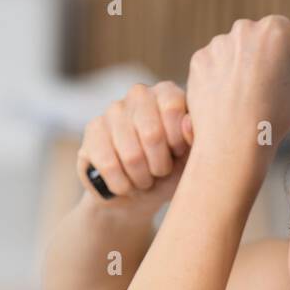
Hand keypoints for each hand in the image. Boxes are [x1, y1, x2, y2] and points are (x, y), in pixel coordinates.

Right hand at [77, 81, 193, 211]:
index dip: (177, 142)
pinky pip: (109, 165)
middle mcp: (139, 95)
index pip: (172, 107)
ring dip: (142, 179)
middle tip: (160, 173)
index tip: (178, 155)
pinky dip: (122, 185)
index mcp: (168, 94)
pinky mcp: (92, 130)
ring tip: (145, 180)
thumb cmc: (172, 174)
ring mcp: (112, 110)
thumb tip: (188, 124)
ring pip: (130, 155)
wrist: (138, 196)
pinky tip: (126, 184)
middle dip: (160, 166)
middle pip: (151, 134)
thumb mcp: (193, 162)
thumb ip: (197, 141)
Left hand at [184, 15, 289, 191]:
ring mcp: (217, 44)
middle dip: (260, 56)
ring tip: (243, 99)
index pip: (285, 30)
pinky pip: (213, 64)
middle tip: (264, 90)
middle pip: (256, 37)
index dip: (287, 53)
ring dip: (238, 67)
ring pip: (232, 51)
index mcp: (275, 30)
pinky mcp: (198, 60)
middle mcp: (243, 29)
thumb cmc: (274, 117)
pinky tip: (226, 100)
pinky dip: (218, 78)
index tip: (284, 75)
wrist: (235, 143)